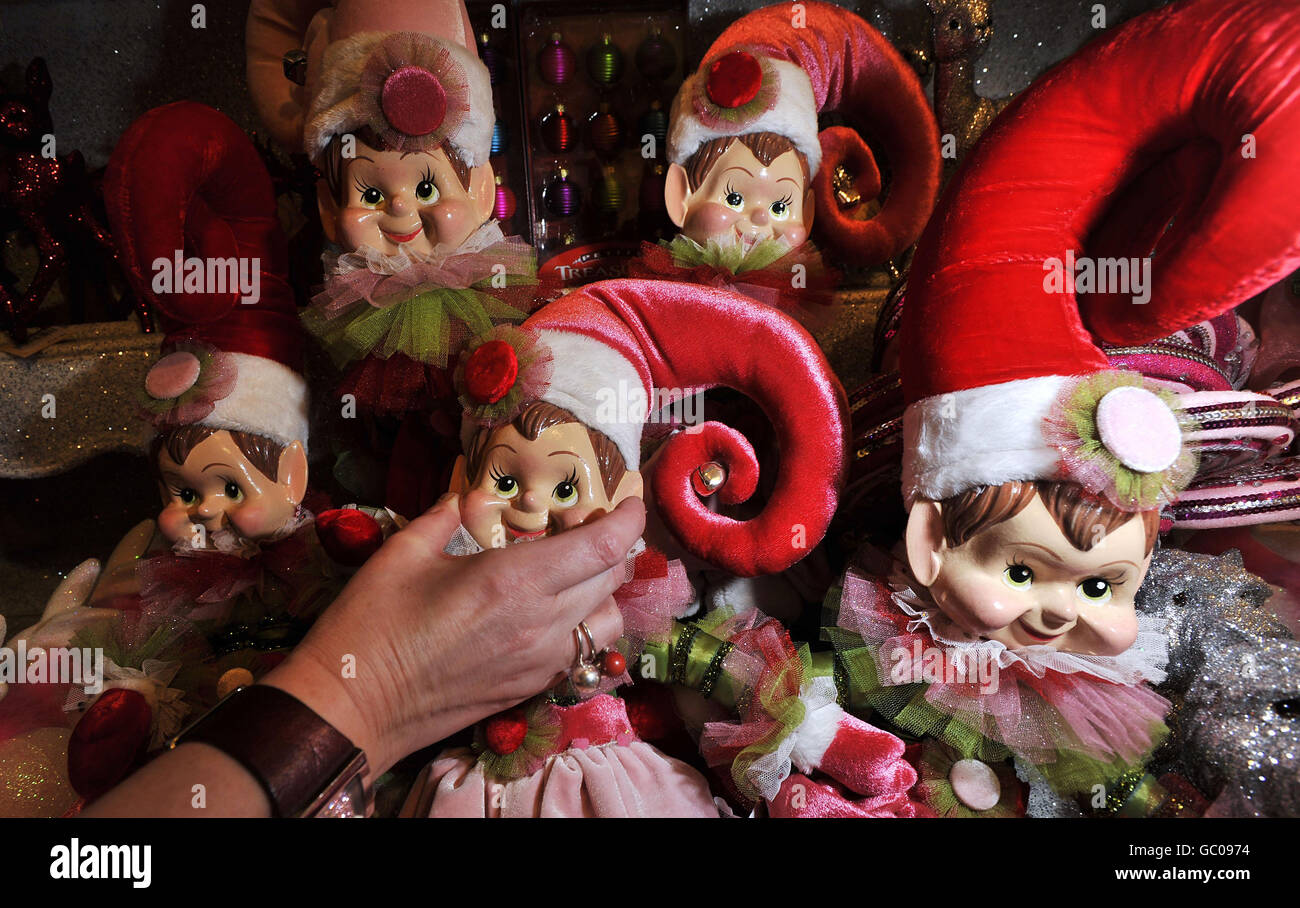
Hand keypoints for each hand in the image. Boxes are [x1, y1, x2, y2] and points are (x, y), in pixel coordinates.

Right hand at [261, 493, 643, 772]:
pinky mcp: (532, 688)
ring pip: (609, 621)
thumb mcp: (404, 552)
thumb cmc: (372, 624)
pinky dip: (584, 626)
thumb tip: (466, 497)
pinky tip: (552, 612)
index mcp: (515, 580)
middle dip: (612, 546)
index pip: (603, 547)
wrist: (353, 707)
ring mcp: (541, 661)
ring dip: (604, 591)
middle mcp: (542, 622)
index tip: (630, 501)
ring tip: (572, 574)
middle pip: (614, 578)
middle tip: (582, 527)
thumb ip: (445, 515)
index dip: (628, 519)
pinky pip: (583, 652)